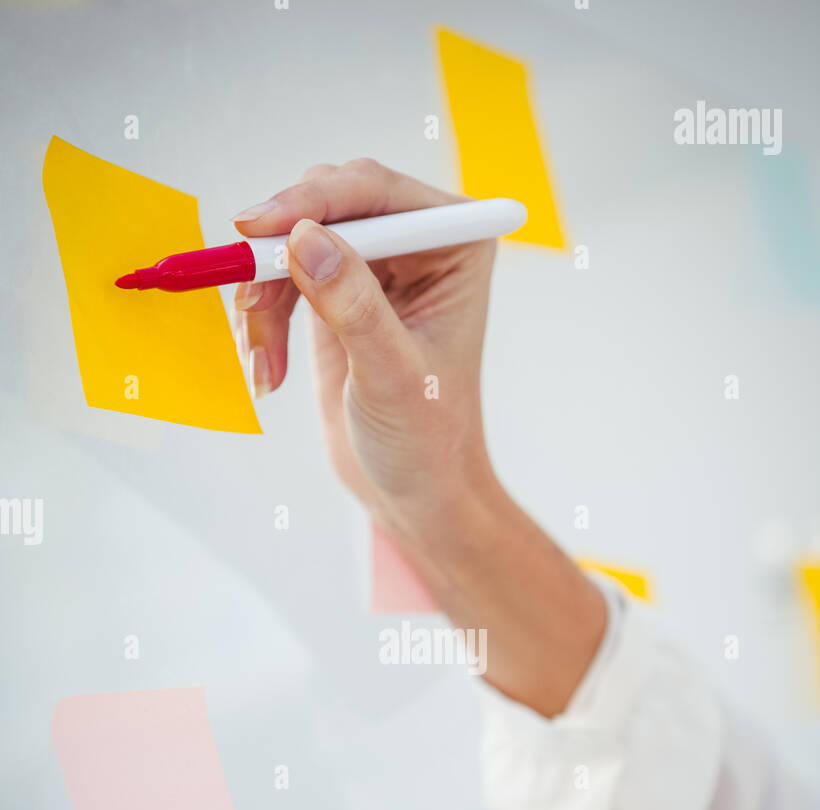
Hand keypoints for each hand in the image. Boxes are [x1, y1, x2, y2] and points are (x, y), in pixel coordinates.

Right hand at [233, 158, 496, 527]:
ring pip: (293, 242)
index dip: (312, 201)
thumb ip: (354, 307)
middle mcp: (417, 243)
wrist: (415, 491)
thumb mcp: (393, 376)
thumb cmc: (427, 441)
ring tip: (261, 362)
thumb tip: (305, 240)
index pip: (376, 191)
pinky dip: (262, 320)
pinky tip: (265, 370)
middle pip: (327, 204)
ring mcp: (373, 267)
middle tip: (247, 300)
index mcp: (456, 244)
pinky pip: (280, 279)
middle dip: (279, 253)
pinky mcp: (334, 295)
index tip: (256, 229)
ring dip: (263, 298)